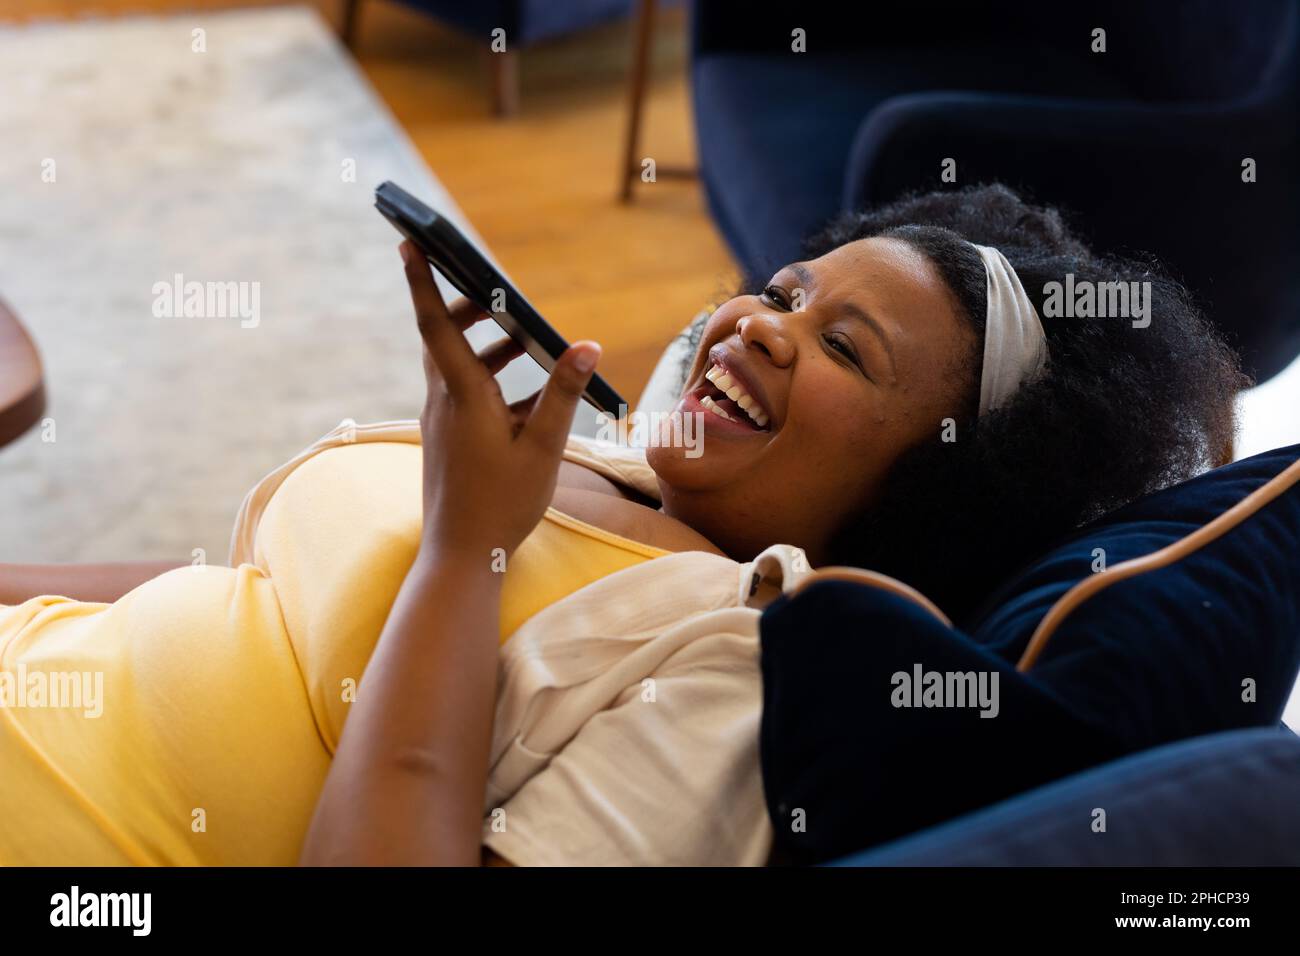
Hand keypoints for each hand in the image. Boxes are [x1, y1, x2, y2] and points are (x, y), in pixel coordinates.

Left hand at [400, 240, 600, 562]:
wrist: (463, 556)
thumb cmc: (503, 504)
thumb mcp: (544, 448)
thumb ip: (564, 394)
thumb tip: (587, 345)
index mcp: (462, 396)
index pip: (435, 324)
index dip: (422, 280)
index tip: (408, 241)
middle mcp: (442, 402)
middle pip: (443, 336)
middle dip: (468, 309)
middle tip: (499, 298)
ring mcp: (440, 421)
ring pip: (455, 364)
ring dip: (486, 346)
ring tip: (527, 344)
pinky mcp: (446, 438)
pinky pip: (462, 391)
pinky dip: (489, 379)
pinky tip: (526, 397)